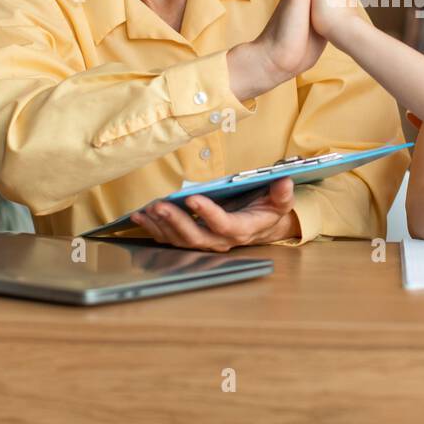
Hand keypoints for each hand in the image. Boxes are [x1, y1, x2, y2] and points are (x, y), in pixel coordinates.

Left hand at [129, 178, 298, 250]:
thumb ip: (282, 194)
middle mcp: (220, 241)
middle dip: (176, 222)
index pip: (224, 225)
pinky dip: (154, 229)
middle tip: (161, 206)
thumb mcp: (281, 201)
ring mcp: (205, 242)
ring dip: (161, 226)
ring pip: (179, 240)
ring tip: (147, 210)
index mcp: (242, 229)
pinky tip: (140, 217)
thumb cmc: (268, 210)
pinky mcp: (192, 240)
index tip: (193, 198)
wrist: (262, 226)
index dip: (208, 214)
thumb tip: (284, 181)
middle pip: (195, 237)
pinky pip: (170, 239)